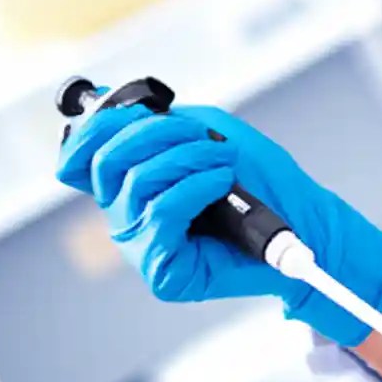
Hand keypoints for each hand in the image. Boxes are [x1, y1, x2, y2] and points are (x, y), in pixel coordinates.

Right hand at [56, 102, 381, 347]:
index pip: (78, 156)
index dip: (95, 127)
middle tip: (204, 137)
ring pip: (139, 183)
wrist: (303, 218)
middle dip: (157, 133)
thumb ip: (160, 120)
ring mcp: (143, 246)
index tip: (138, 110)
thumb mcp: (205, 132)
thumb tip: (116, 108)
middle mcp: (126, 215)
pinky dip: (197, 186)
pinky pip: (162, 214)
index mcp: (128, 182)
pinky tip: (224, 183)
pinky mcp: (164, 273)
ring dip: (190, 158)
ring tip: (226, 163)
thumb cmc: (257, 176)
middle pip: (106, 161)